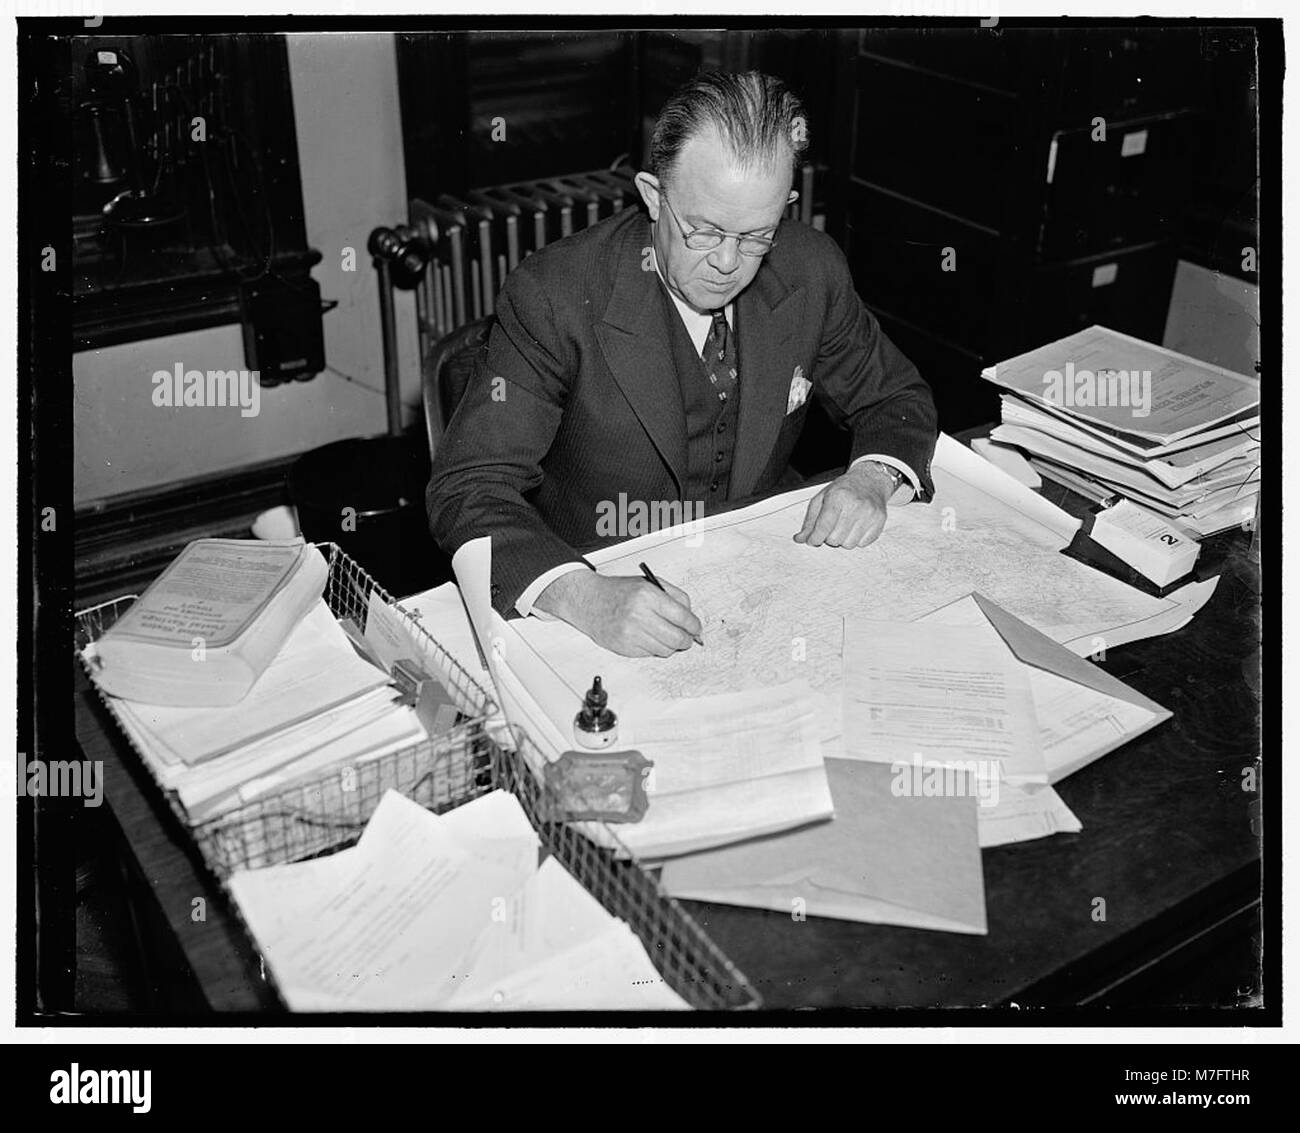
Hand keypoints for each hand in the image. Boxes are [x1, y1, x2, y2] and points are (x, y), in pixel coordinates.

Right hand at [535, 570, 702, 656]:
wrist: (589, 601)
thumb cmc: (620, 591)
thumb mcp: (650, 583)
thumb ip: (677, 598)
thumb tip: (693, 622)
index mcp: (648, 596)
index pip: (683, 618)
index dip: (694, 626)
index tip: (696, 629)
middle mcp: (639, 616)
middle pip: (677, 639)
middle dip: (686, 640)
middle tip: (686, 637)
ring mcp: (630, 634)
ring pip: (666, 650)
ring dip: (670, 645)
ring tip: (663, 634)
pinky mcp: (624, 648)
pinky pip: (651, 654)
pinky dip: (654, 648)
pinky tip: (647, 636)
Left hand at [794, 463, 892, 547]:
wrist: (870, 480)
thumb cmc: (843, 490)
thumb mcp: (822, 499)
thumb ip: (810, 521)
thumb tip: (800, 539)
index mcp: (838, 496)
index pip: (824, 526)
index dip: (815, 538)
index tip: (813, 540)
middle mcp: (855, 505)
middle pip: (835, 539)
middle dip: (829, 537)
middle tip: (832, 526)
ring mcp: (870, 513)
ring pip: (848, 544)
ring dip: (843, 539)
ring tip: (844, 525)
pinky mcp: (879, 521)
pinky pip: (862, 544)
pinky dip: (856, 539)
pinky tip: (856, 526)